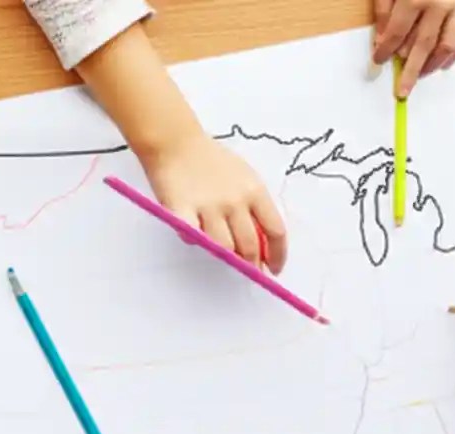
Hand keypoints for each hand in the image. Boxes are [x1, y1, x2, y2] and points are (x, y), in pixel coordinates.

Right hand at [140, 133, 288, 273]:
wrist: (176, 141)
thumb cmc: (212, 160)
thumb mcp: (244, 177)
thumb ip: (256, 207)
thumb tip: (265, 244)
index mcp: (255, 191)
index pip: (275, 231)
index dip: (278, 255)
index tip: (275, 268)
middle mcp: (235, 201)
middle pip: (251, 246)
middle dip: (252, 265)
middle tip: (249, 270)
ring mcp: (209, 207)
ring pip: (224, 248)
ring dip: (224, 254)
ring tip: (218, 245)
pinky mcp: (183, 212)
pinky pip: (193, 238)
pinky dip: (195, 240)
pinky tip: (194, 233)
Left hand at [373, 0, 454, 96]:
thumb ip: (384, 9)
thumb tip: (382, 40)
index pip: (397, 33)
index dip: (386, 50)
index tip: (379, 60)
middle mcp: (441, 4)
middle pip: (424, 46)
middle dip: (411, 71)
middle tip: (402, 90)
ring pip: (448, 45)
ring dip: (433, 64)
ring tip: (420, 75)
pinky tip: (444, 63)